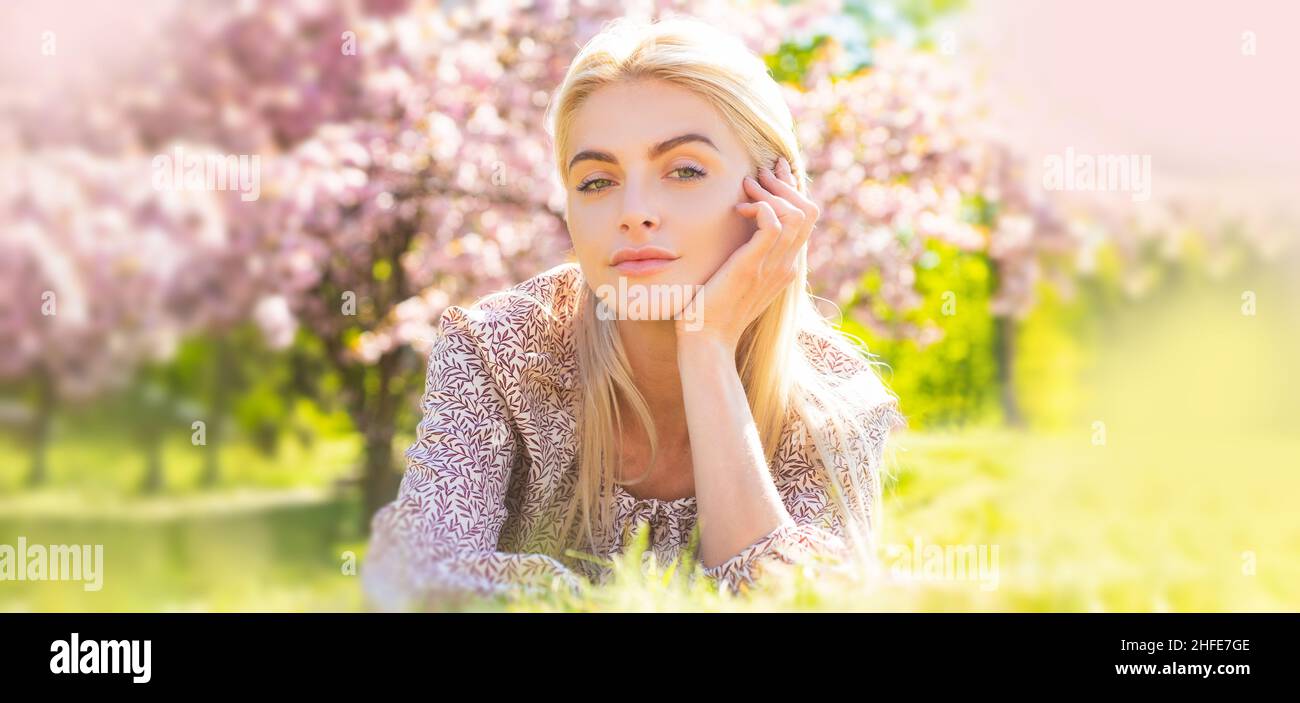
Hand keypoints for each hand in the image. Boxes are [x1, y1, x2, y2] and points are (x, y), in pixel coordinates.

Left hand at [674, 156, 820, 352]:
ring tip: (748, 187)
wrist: (706, 338)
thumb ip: (748, 254)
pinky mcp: (754, 266)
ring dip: (772, 191)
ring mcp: (774, 266)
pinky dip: (761, 206)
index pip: (805, 219)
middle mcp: (787, 265)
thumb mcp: (738, 276)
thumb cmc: (713, 309)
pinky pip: (774, 223)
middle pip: (808, 212)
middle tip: (758, 175)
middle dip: (784, 184)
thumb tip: (741, 226)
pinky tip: (741, 208)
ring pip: (797, 213)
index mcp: (786, 267)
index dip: (794, 189)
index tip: (775, 170)